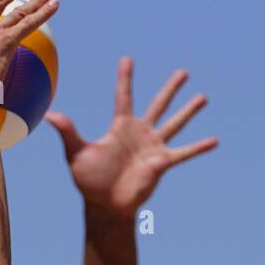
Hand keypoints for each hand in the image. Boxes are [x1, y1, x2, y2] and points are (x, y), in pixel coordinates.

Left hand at [46, 58, 217, 217]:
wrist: (105, 206)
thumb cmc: (89, 181)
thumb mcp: (76, 153)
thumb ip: (68, 132)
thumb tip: (49, 116)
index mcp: (120, 127)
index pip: (123, 96)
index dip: (125, 78)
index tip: (127, 58)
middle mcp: (139, 133)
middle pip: (158, 104)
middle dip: (170, 89)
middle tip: (182, 72)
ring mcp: (152, 147)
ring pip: (175, 123)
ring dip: (189, 110)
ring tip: (203, 97)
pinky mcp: (162, 163)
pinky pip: (184, 153)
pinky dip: (199, 147)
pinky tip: (215, 140)